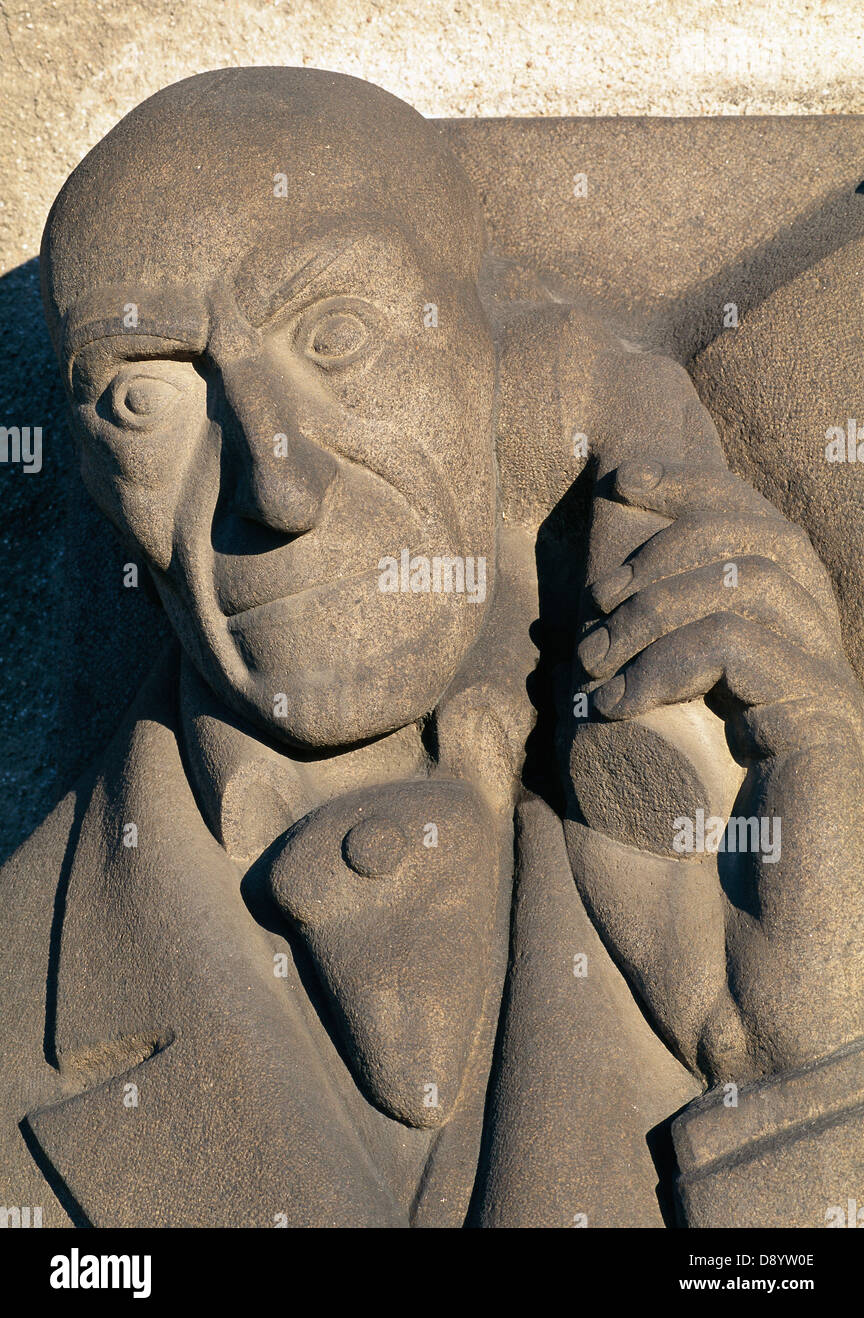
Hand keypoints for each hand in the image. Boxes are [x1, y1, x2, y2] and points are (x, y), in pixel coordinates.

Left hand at [572, 459, 863, 1083]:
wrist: (723, 1003)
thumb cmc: (669, 913)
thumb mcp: (601, 791)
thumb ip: (597, 711)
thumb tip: (564, 639)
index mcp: (763, 679)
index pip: (753, 544)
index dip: (693, 492)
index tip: (619, 478)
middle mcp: (805, 677)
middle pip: (768, 537)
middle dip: (671, 530)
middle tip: (598, 585)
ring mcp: (824, 701)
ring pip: (760, 577)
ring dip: (656, 599)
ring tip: (595, 663)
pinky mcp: (829, 733)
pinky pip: (751, 645)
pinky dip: (670, 654)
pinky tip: (618, 702)